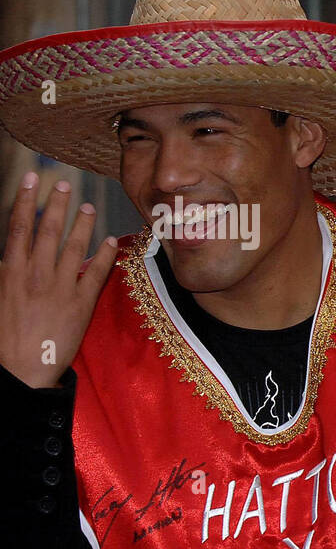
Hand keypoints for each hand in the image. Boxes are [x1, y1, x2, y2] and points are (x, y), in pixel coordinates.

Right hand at [0, 174, 116, 388]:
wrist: (21, 369)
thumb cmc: (3, 336)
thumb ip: (3, 271)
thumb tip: (8, 252)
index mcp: (10, 271)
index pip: (19, 227)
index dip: (26, 200)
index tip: (33, 179)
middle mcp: (35, 275)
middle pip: (47, 231)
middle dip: (56, 205)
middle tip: (64, 184)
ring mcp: (60, 288)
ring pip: (74, 248)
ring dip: (82, 225)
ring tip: (88, 206)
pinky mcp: (81, 305)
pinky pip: (96, 274)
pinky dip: (106, 256)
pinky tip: (112, 240)